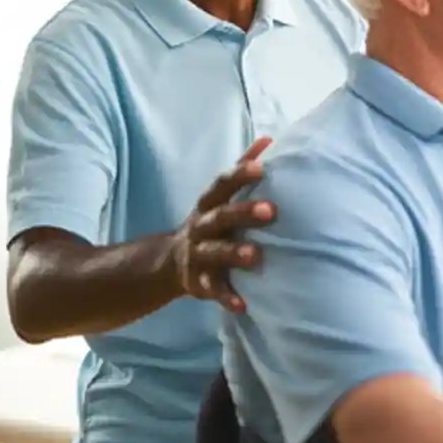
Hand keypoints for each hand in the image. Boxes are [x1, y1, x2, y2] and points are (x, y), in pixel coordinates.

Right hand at [169, 136, 275, 311]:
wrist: (171, 261)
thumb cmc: (211, 221)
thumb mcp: (220, 196)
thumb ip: (243, 167)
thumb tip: (269, 139)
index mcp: (209, 204)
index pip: (222, 184)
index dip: (240, 175)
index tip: (262, 167)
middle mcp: (201, 227)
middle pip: (220, 217)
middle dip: (243, 213)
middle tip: (271, 210)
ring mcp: (197, 255)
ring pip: (214, 253)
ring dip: (233, 253)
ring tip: (255, 255)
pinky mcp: (199, 282)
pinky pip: (212, 290)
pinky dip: (226, 297)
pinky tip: (242, 304)